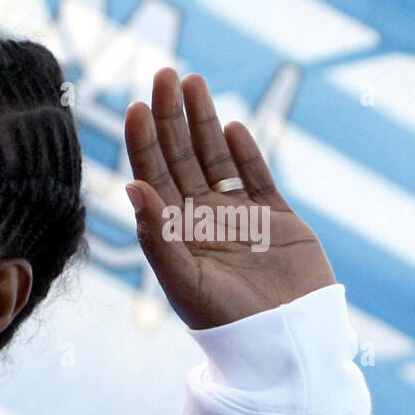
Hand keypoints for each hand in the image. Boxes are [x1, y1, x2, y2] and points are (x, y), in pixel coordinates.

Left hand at [124, 68, 335, 329]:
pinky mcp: (274, 217)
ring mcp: (236, 214)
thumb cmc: (224, 321)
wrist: (282, 341)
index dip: (142, 142)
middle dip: (171, 116)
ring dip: (204, 121)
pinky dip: (244, 151)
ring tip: (193, 82)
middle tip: (164, 74)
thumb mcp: (182, 280)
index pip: (151, 176)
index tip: (135, 106)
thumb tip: (132, 187)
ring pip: (215, 157)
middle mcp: (198, 218)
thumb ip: (157, 235)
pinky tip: (232, 126)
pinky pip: (255, 176)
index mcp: (171, 232)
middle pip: (180, 156)